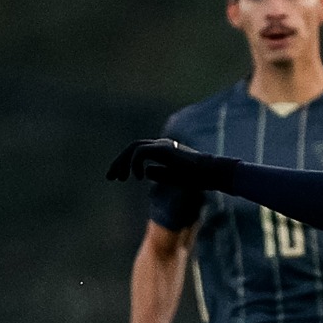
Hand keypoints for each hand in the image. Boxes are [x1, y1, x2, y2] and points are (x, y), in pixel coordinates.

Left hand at [107, 138, 235, 188]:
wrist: (211, 173)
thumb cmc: (197, 177)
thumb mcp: (173, 177)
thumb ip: (159, 173)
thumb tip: (146, 173)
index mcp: (163, 150)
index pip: (138, 152)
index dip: (124, 164)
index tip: (117, 178)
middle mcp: (161, 144)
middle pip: (132, 148)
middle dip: (119, 162)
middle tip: (110, 178)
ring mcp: (163, 145)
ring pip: (134, 148)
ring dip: (123, 163)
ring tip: (120, 178)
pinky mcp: (164, 148)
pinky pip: (141, 152)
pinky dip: (135, 164)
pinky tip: (138, 177)